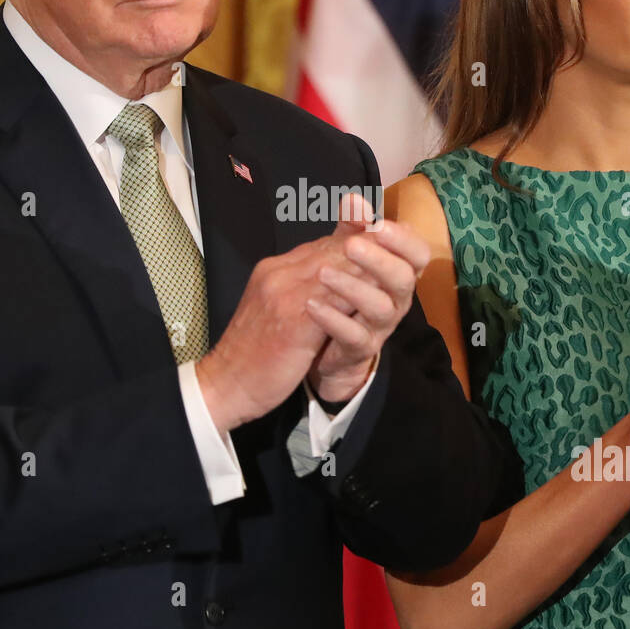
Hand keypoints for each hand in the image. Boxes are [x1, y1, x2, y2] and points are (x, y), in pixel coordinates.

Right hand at [194, 195, 378, 429]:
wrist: (225, 384)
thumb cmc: (254, 351)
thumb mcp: (279, 311)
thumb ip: (305, 288)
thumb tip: (337, 277)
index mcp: (275, 269)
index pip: (323, 246)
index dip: (357, 244)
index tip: (387, 247)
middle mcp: (278, 273)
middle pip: (334, 250)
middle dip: (371, 251)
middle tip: (404, 254)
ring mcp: (283, 294)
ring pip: (337, 270)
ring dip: (370, 271)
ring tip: (401, 275)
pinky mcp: (292, 321)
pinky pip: (334, 302)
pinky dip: (359, 299)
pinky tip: (382, 303)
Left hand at [306, 195, 431, 401]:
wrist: (327, 347)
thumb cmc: (345, 292)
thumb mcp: (349, 258)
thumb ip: (353, 228)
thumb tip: (353, 198)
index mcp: (399, 272)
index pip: (417, 253)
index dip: (403, 238)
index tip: (378, 224)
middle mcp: (396, 299)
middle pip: (403, 278)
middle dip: (379, 260)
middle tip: (350, 245)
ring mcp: (380, 326)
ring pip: (380, 308)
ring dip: (353, 288)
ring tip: (323, 273)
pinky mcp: (359, 349)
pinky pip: (353, 336)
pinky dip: (333, 320)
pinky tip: (312, 305)